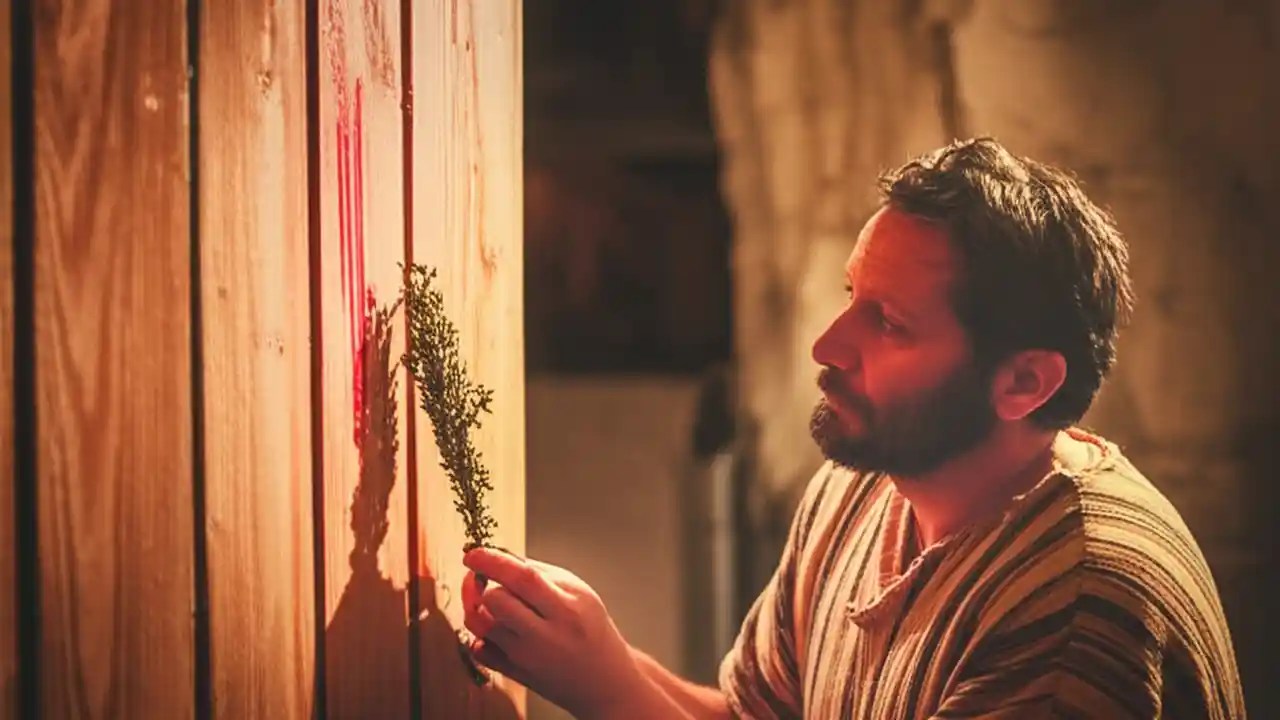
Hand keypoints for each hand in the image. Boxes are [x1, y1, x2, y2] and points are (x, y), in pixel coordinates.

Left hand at [461, 548, 647, 718]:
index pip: (523, 579)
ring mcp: (527, 658)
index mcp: (566, 608)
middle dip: (485, 585)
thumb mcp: (579, 592)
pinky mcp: (515, 675)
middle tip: (484, 579)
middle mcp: (545, 635)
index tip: (473, 553)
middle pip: (496, 601)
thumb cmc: (591, 628)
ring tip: (489, 602)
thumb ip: (540, 572)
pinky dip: (479, 637)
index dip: (493, 562)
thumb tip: (500, 556)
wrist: (604, 680)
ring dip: (479, 608)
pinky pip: (479, 651)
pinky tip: (495, 629)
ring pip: (482, 625)